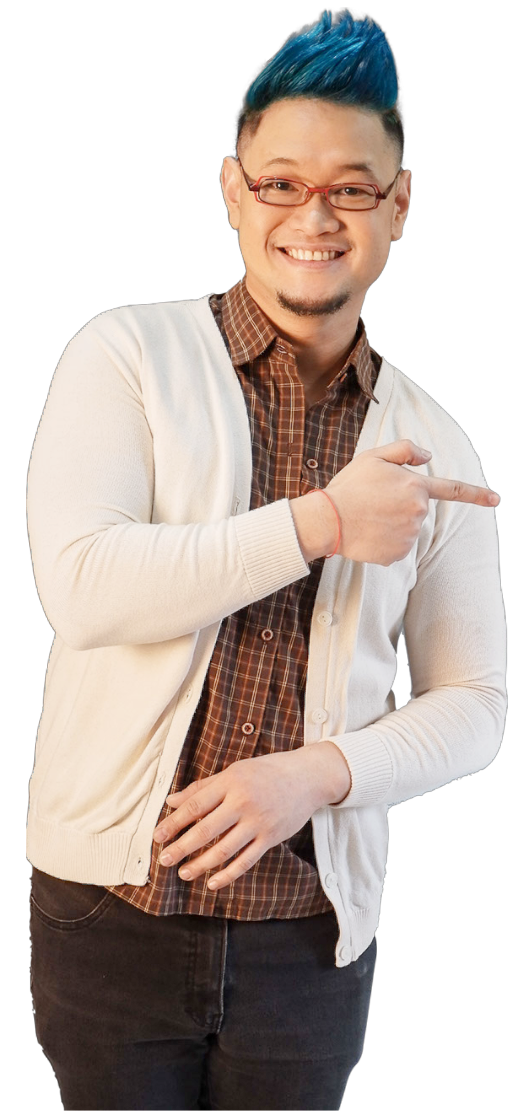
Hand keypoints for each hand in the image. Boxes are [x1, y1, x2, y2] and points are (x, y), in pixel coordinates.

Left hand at [152, 745, 349, 890]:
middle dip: (181, 847)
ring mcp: (258, 822)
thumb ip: (203, 787)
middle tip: (164, 860)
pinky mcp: (271, 837)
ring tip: (184, 873)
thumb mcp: (234, 772)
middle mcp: (243, 802)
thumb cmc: (266, 772)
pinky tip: (212, 882)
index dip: (174, 822)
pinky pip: (246, 861)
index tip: (157, 836)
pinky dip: (228, 874)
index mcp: (230, 782)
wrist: (307, 777)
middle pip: (206, 830)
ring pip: (224, 850)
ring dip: (201, 865)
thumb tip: (172, 801)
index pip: (195, 805)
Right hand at [323, 440, 499, 564]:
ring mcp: (409, 536)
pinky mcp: (397, 555)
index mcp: (416, 486)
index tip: (495, 499)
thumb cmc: (349, 487)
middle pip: (416, 509)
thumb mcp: (374, 457)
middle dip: (400, 506)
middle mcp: (418, 512)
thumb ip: (405, 451)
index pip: (452, 489)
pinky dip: (384, 542)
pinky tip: (367, 534)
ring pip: (406, 529)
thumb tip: (428, 457)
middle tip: (372, 502)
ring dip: (391, 525)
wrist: (328, 520)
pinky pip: (396, 547)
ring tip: (366, 518)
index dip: (476, 494)